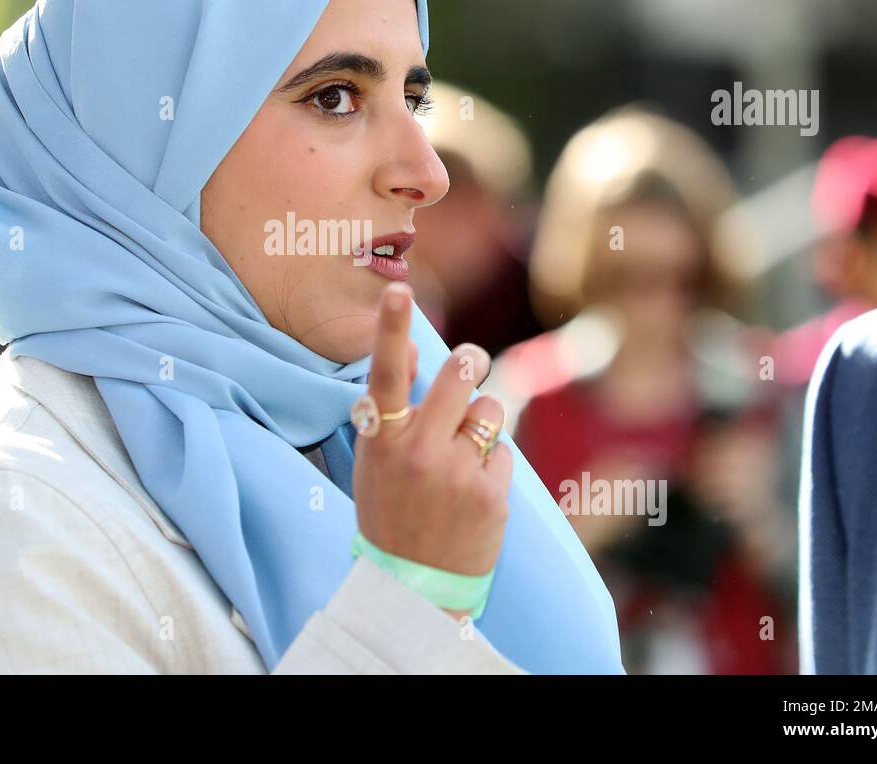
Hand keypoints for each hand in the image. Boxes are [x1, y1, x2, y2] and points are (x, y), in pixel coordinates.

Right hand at [351, 282, 512, 603]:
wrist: (413, 587)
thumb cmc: (391, 513)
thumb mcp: (375, 463)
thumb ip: (392, 412)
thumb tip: (413, 353)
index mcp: (381, 441)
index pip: (384, 376)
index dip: (391, 328)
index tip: (398, 289)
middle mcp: (417, 452)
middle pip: (461, 375)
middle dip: (470, 364)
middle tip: (469, 364)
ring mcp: (456, 474)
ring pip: (489, 410)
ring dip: (481, 422)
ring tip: (462, 455)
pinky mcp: (491, 495)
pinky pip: (502, 451)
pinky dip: (491, 465)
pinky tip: (472, 492)